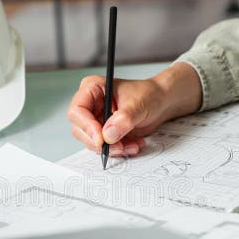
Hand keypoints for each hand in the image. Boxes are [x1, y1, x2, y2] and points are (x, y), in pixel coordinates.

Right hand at [67, 62, 201, 155]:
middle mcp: (90, 105)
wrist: (161, 103)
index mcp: (92, 89)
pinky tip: (134, 144)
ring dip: (112, 148)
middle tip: (118, 147)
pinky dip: (119, 150)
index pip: (77, 110)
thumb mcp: (138, 104)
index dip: (87, 126)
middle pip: (80, 129)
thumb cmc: (149, 95)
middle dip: (99, 142)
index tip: (101, 139)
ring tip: (132, 145)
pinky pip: (104, 147)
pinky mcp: (104, 132)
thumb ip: (123, 119)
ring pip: (92, 141)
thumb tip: (108, 135)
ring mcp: (96, 120)